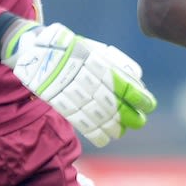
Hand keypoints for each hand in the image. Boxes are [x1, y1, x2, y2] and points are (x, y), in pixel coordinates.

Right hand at [2, 21, 157, 146]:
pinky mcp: (60, 103)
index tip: (149, 104)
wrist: (36, 49)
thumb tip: (137, 79)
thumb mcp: (95, 48)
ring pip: (98, 115)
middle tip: (140, 121)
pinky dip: (94, 132)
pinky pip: (80, 121)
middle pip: (113, 103)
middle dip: (129, 114)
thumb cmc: (71, 47)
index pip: (124, 84)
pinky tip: (105, 138)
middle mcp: (86, 79)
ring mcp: (72, 92)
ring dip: (113, 126)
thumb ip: (116, 63)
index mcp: (98, 63)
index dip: (138, 97)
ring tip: (122, 131)